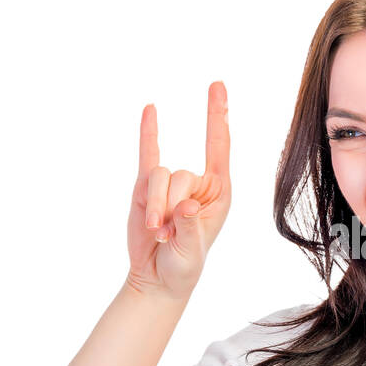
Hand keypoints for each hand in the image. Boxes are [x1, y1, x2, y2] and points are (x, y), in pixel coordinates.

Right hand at [125, 81, 231, 299]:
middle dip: (168, 205)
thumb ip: (190, 226)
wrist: (157, 280)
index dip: (217, 116)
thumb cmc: (183, 267)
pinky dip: (148, 135)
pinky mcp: (146, 190)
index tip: (217, 85)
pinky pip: (146, 157)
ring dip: (154, 205)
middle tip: (165, 234)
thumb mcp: (191, 251)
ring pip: (157, 176)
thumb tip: (185, 205)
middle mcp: (197, 184)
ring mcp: (170, 186)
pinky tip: (150, 110)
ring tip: (155, 232)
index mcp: (218, 193)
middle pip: (179, 174)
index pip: (219, 147)